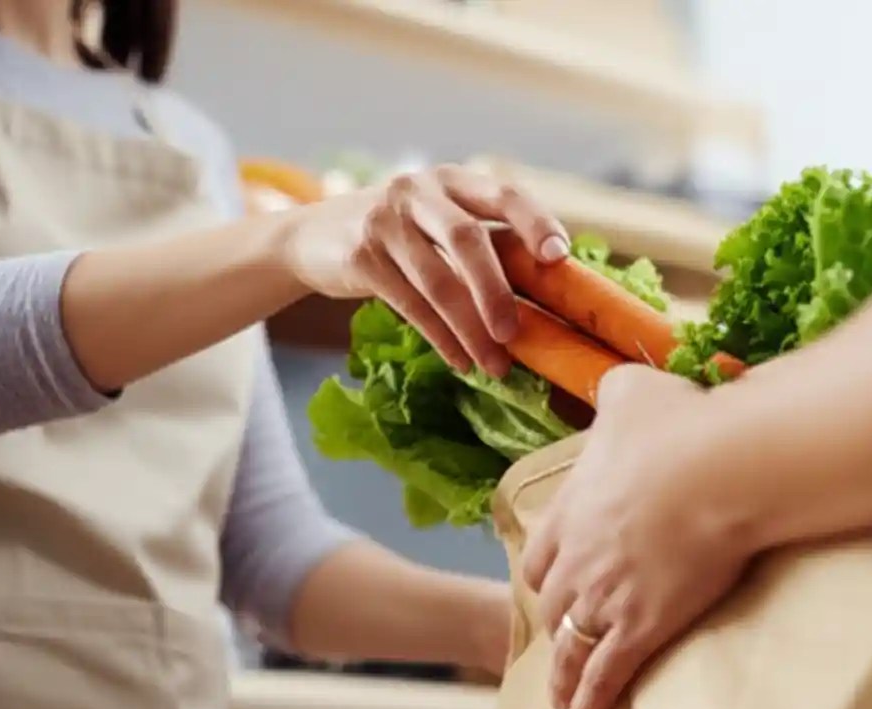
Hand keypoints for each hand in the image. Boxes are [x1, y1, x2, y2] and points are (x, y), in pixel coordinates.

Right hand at [280, 164, 568, 376]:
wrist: (311, 238)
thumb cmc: (397, 234)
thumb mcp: (436, 220)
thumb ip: (481, 241)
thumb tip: (548, 289)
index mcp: (451, 180)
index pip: (503, 193)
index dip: (535, 223)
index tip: (559, 256)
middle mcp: (418, 192)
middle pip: (466, 238)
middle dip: (495, 290)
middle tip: (514, 333)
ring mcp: (384, 222)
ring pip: (437, 281)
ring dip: (470, 329)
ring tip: (495, 364)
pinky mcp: (360, 257)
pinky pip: (409, 305)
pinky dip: (440, 338)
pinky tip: (461, 361)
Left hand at [522, 366, 752, 708]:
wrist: (718, 469)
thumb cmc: (679, 426)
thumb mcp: (631, 391)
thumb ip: (612, 392)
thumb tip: (611, 387)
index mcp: (572, 508)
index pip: (542, 555)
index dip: (543, 575)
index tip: (547, 587)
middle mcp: (579, 558)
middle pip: (553, 604)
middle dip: (554, 624)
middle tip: (560, 640)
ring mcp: (607, 595)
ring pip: (573, 646)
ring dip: (564, 675)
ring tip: (562, 699)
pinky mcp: (643, 625)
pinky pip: (607, 674)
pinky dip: (592, 700)